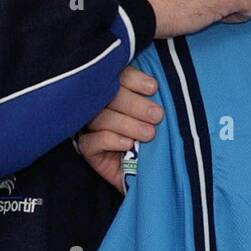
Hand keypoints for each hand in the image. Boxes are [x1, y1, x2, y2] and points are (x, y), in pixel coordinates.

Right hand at [77, 66, 164, 192]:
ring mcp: (91, 127)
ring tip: (149, 134)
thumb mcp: (161, 117)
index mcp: (118, 90)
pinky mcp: (89, 151)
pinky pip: (89, 142)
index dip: (133, 79)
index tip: (153, 88)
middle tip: (157, 116)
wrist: (157, 174)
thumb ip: (156, 99)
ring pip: (99, 118)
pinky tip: (127, 144)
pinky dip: (109, 140)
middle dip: (134, 104)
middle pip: (107, 96)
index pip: (117, 75)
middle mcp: (100, 105)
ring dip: (126, 124)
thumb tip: (159, 86)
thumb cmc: (161, 139)